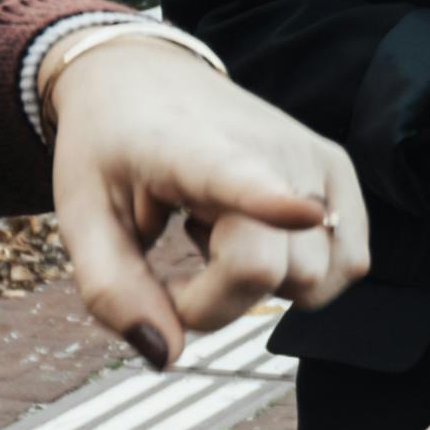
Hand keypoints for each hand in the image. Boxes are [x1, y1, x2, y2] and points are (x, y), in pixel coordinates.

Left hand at [46, 36, 368, 368]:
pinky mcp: (340, 170)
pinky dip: (301, 274)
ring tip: (220, 238)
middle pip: (270, 271)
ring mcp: (315, 158)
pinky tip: (258, 237)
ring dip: (262, 287)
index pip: (241, 178)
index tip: (302, 211)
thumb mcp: (81, 218)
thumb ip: (112, 292)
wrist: (143, 74)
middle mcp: (272, 148)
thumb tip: (169, 355)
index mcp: (194, 150)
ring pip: (315, 279)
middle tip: (176, 266)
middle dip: (217, 300)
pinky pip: (348, 265)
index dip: (274, 203)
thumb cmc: (109, 148)